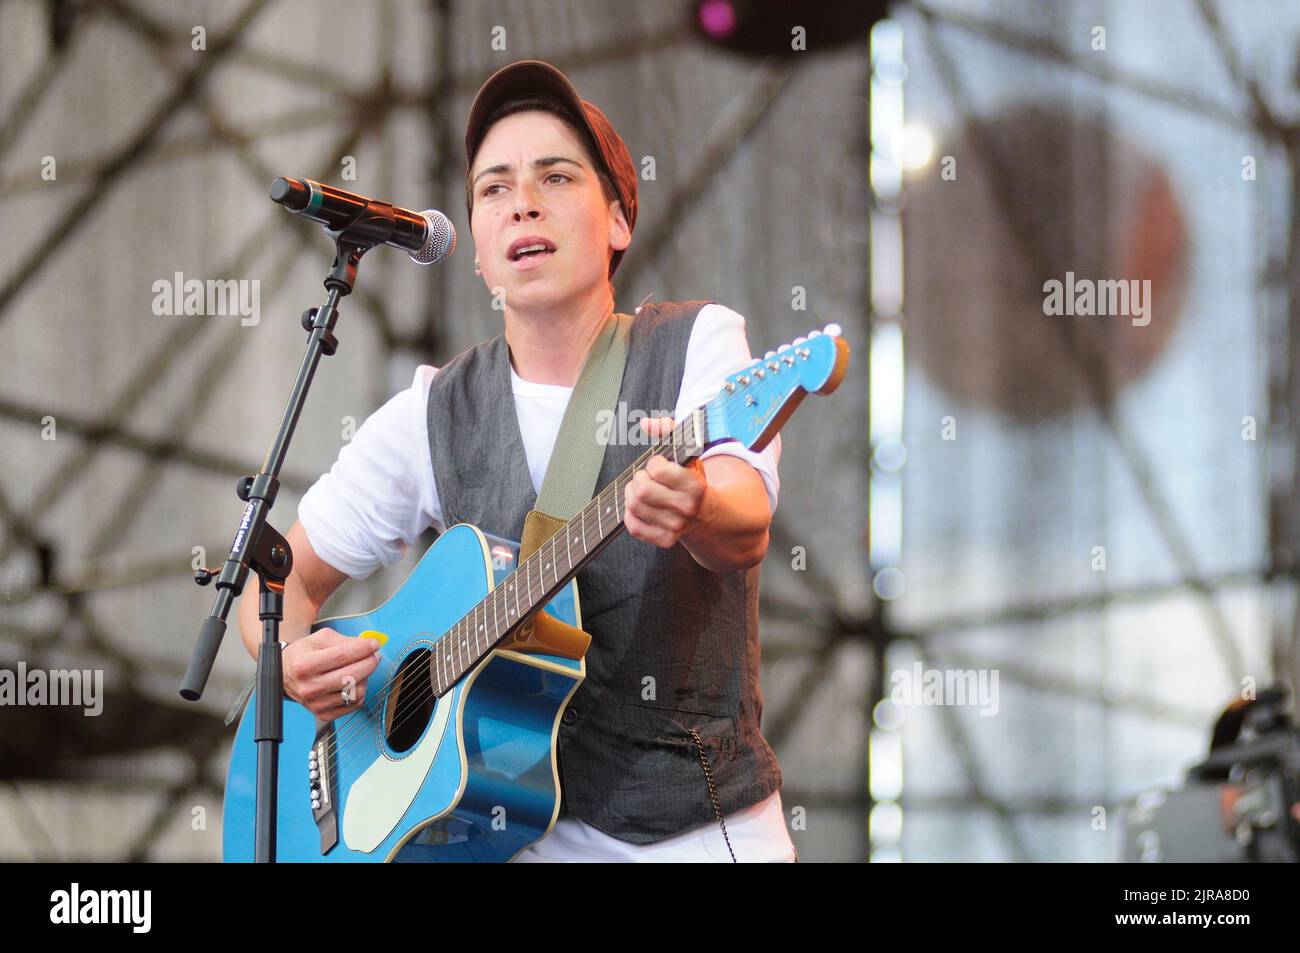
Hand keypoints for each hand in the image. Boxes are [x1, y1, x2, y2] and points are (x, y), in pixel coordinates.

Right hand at [282, 629, 382, 722]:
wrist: (285, 674)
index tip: (374, 644)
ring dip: (365, 677)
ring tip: (360, 668)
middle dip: (370, 662)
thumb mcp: (318, 639)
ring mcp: (316, 703)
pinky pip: (354, 704)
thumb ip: (343, 640)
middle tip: (374, 655)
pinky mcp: (323, 714)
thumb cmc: (303, 655)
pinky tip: (354, 682)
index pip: (342, 656)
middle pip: (351, 676)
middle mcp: (309, 687)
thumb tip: (367, 645)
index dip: (363, 649)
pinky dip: (359, 691)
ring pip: (356, 692)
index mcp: (304, 665)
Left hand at [623, 416, 710, 548]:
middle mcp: (686, 508)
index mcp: (694, 485)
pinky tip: (641, 507)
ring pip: (634, 507)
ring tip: (642, 490)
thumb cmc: (691, 480)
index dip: (654, 464)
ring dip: (632, 494)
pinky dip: (631, 514)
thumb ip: (669, 431)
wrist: (705, 515)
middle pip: (642, 490)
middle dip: (639, 478)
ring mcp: (675, 526)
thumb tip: (646, 423)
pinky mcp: (664, 539)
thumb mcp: (687, 453)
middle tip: (646, 478)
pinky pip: (633, 526)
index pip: (657, 470)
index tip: (659, 465)